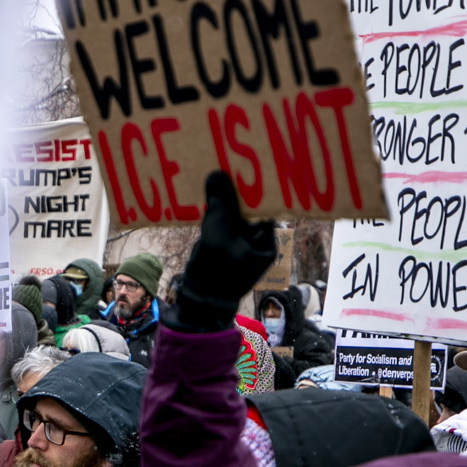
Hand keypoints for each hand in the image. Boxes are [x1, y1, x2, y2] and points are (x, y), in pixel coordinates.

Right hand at [170, 172, 278, 332]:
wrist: (200, 301)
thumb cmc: (216, 274)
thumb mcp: (217, 236)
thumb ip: (219, 205)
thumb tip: (217, 174)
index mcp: (266, 241)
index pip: (264, 207)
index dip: (255, 187)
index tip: (246, 167)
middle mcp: (256, 240)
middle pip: (249, 208)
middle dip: (237, 191)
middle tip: (227, 165)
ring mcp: (239, 242)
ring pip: (233, 213)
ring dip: (224, 199)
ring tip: (216, 174)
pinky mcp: (224, 243)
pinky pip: (221, 220)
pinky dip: (214, 210)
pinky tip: (206, 195)